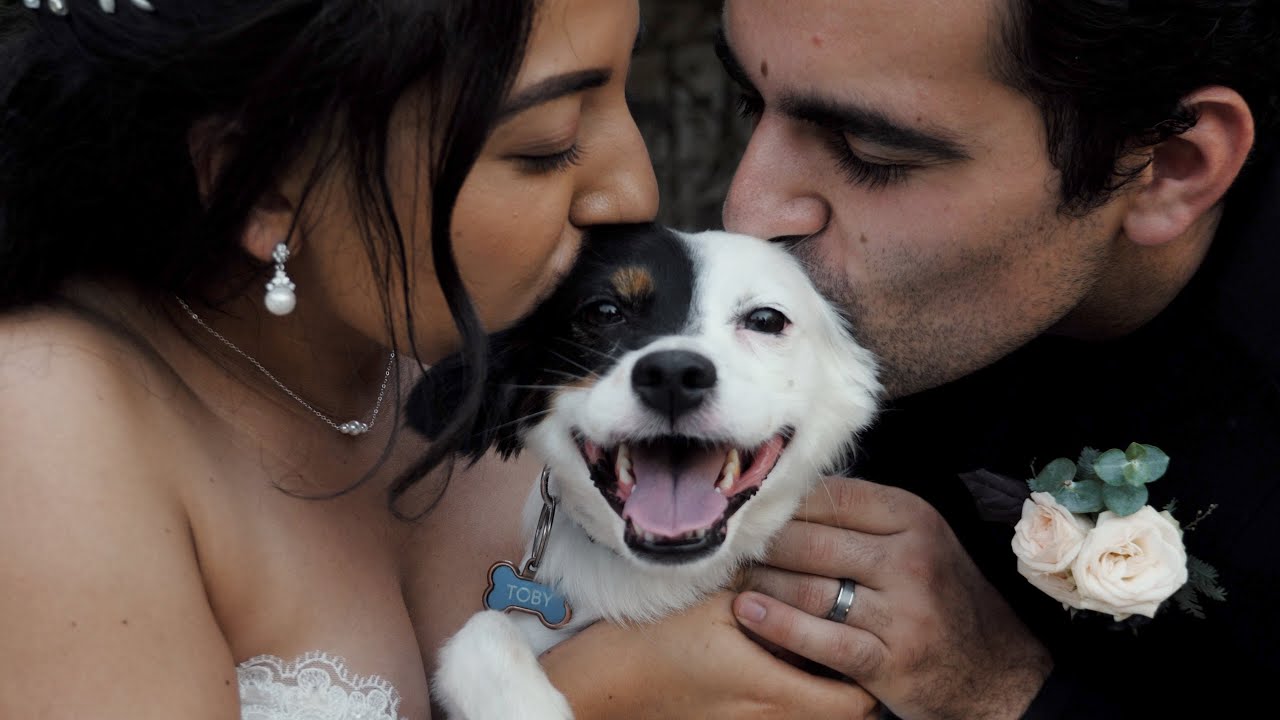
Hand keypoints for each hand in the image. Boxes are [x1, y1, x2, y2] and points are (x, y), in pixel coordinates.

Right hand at [541, 591, 880, 719]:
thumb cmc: (653, 640)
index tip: (865, 628)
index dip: (868, 665)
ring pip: (814, 716)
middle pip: (845, 714)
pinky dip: (793, 693)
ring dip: (822, 685)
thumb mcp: (711, 600)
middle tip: (850, 633)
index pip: (856, 699)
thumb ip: (761, 579)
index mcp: (774, 691)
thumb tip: (798, 541)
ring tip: (816, 642)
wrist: (606, 684)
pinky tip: (777, 658)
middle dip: (852, 677)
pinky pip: (783, 715)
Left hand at [734, 477, 1052, 719]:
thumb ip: (864, 517)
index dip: (782, 502)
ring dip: (759, 582)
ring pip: (806, 587)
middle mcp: (910, 559)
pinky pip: (817, 638)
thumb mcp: (920, 541)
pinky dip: (775, 624)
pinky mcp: (888, 661)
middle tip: (728, 546)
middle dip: (761, 544)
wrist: (996, 672)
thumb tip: (790, 491)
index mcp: (914, 519)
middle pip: (810, 541)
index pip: (830, 497)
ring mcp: (901, 612)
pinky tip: (747, 612)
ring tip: (732, 577)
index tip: (747, 507)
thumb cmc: (942, 597)